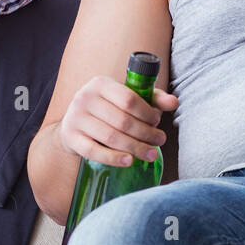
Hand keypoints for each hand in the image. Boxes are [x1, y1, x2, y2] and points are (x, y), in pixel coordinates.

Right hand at [57, 75, 177, 167]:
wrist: (73, 124)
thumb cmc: (107, 109)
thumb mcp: (126, 98)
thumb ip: (151, 98)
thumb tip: (174, 102)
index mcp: (100, 84)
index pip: (128, 99)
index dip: (147, 113)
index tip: (158, 122)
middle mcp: (84, 98)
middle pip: (122, 120)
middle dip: (145, 133)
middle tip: (160, 141)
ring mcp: (75, 118)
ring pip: (111, 137)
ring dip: (135, 148)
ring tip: (151, 154)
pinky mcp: (70, 137)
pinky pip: (94, 151)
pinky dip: (113, 158)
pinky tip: (129, 161)